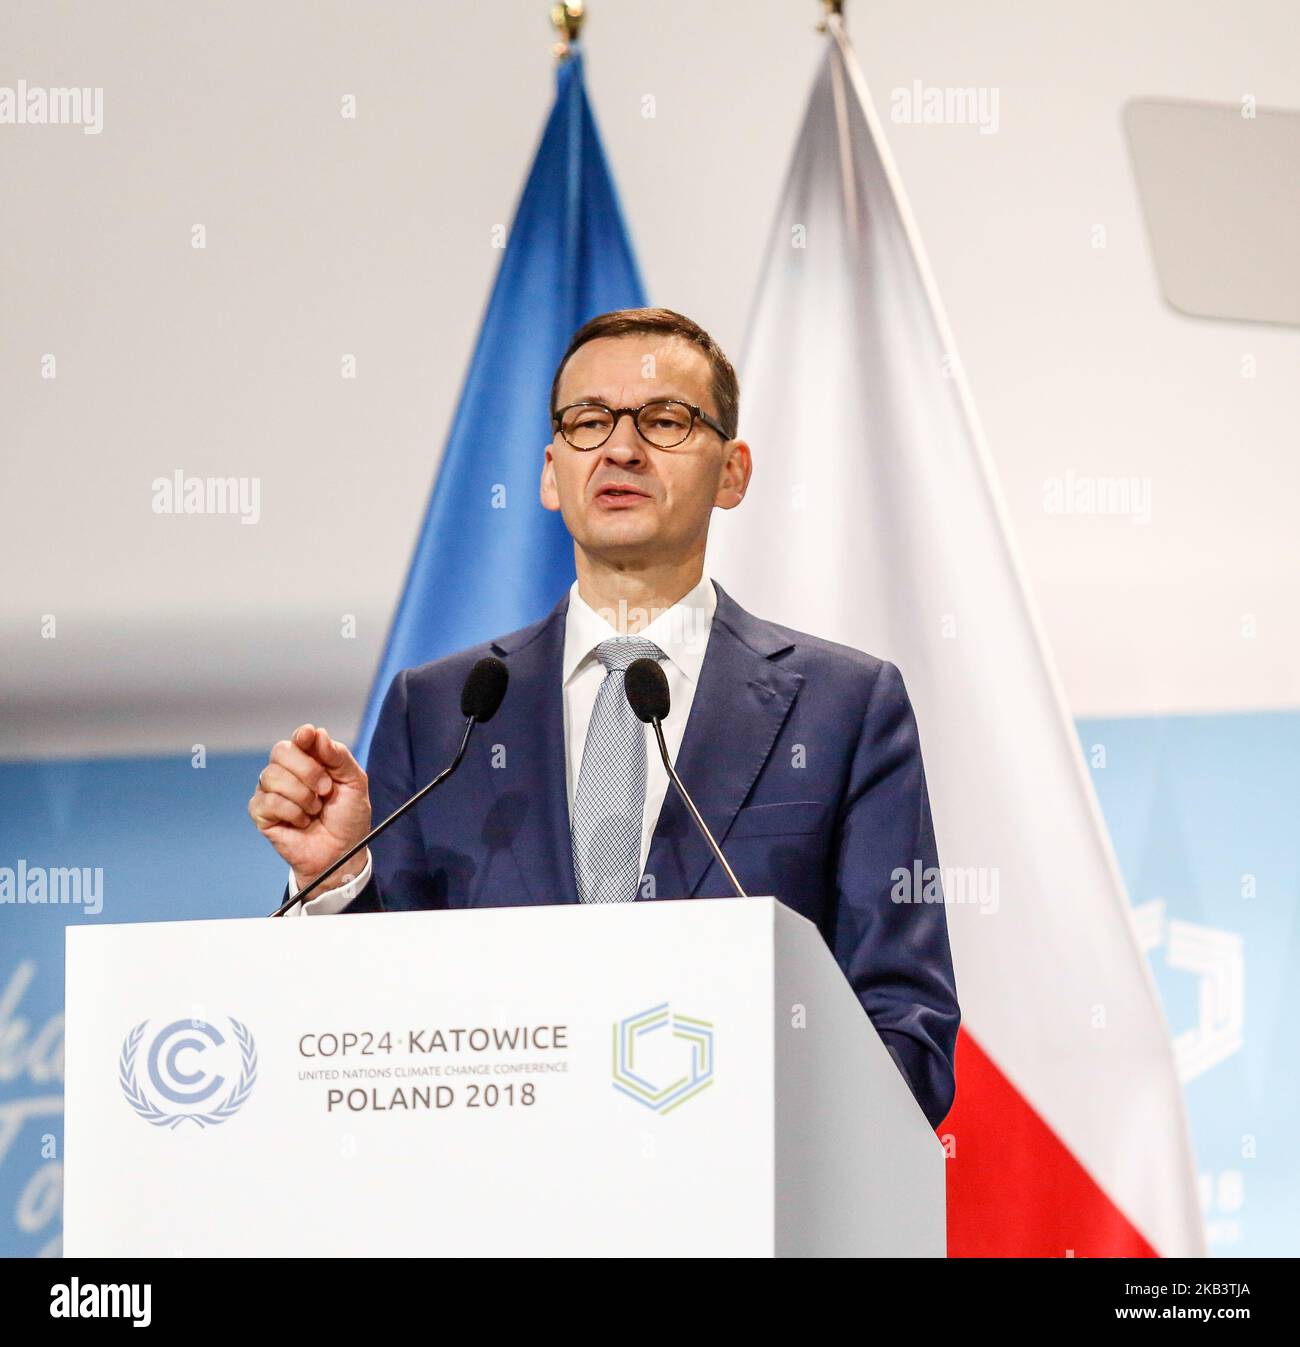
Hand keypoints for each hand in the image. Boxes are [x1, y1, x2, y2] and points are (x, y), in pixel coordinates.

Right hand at [248, 725, 371, 893]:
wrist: (342, 853)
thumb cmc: (348, 818)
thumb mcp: (354, 783)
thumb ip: (338, 756)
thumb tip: (316, 733)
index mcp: (310, 760)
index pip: (299, 738)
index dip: (302, 736)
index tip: (308, 737)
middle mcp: (287, 772)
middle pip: (281, 751)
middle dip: (308, 771)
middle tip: (326, 790)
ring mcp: (271, 792)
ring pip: (272, 776)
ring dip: (302, 795)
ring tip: (315, 810)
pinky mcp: (261, 813)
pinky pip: (268, 801)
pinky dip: (292, 812)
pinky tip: (302, 822)